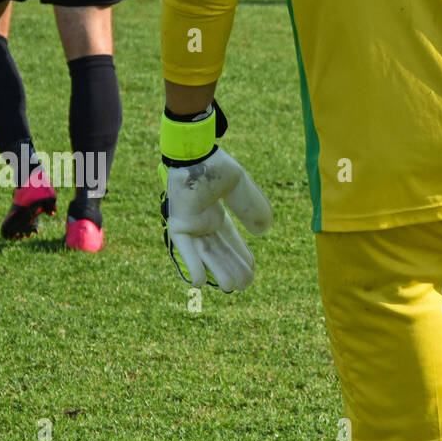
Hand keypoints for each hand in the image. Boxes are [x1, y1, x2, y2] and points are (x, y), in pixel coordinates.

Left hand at [162, 148, 272, 291]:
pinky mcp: (178, 224)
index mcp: (213, 213)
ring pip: (205, 253)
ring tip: (231, 287)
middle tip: (245, 285)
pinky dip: (192, 263)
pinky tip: (199, 282)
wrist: (195, 152)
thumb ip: (251, 207)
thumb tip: (263, 231)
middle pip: (218, 251)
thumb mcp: (239, 188)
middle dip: (232, 267)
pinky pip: (185, 248)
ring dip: (217, 270)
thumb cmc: (213, 164)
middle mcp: (201, 221)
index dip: (240, 255)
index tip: (252, 269)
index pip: (228, 240)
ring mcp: (189, 223)